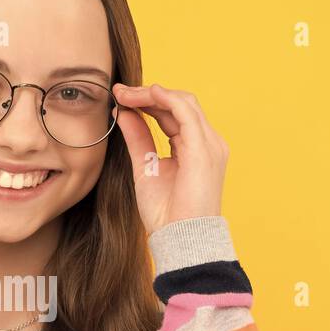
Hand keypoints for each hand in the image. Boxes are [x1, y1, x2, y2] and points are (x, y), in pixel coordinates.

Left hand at [112, 82, 227, 235]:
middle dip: (147, 94)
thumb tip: (123, 113)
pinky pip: (185, 112)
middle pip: (179, 103)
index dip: (147, 101)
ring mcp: (209, 144)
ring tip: (125, 94)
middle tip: (120, 92)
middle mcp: (208, 142)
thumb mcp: (145, 167)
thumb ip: (138, 138)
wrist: (179, 238)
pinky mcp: (204, 149)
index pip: (174, 113)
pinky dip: (164, 99)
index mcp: (197, 148)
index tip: (121, 98)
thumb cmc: (166, 213)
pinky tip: (144, 96)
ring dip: (151, 93)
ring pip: (183, 102)